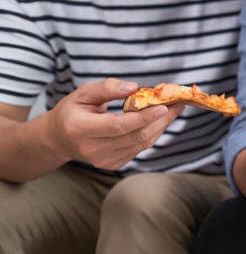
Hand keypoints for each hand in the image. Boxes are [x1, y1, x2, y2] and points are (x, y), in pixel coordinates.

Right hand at [46, 78, 182, 169]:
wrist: (61, 139)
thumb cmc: (73, 111)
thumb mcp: (82, 93)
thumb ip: (107, 88)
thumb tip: (134, 87)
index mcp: (80, 129)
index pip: (118, 125)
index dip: (143, 117)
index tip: (164, 106)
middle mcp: (93, 149)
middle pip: (136, 136)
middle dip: (161, 120)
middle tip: (177, 103)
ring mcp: (104, 161)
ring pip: (142, 143)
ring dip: (161, 126)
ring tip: (173, 109)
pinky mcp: (115, 165)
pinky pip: (140, 148)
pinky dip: (152, 133)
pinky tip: (159, 120)